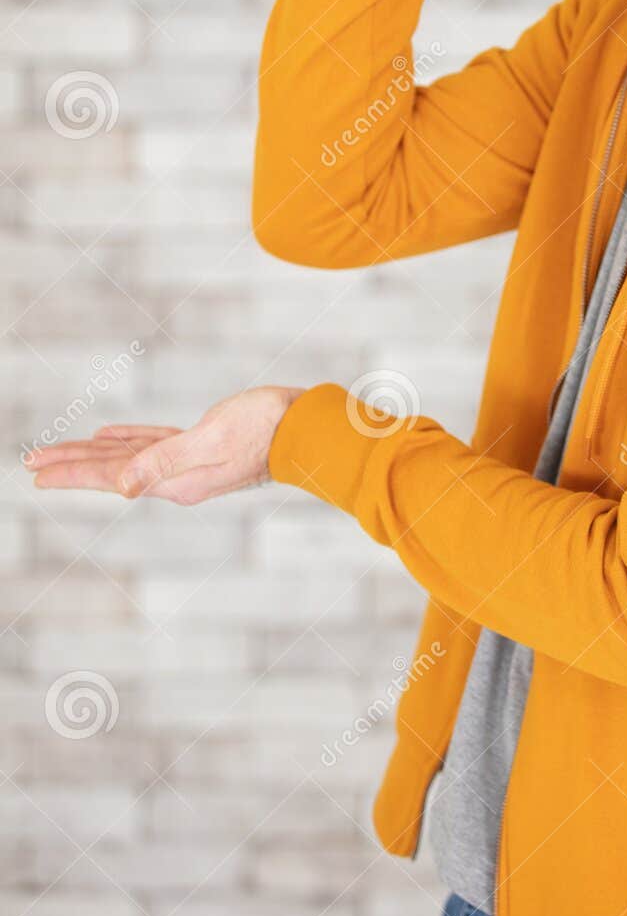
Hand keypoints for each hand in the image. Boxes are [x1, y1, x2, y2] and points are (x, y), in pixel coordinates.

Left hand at [22, 386, 303, 504]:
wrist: (307, 428)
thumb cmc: (264, 428)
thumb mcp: (210, 441)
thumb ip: (164, 462)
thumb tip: (122, 488)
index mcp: (176, 480)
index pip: (111, 476)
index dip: (71, 471)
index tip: (34, 470)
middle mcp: (177, 477)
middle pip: (112, 469)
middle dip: (71, 464)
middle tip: (30, 461)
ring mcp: (190, 464)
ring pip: (128, 456)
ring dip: (92, 454)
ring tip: (57, 453)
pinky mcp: (201, 446)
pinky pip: (151, 445)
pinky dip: (126, 440)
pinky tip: (109, 437)